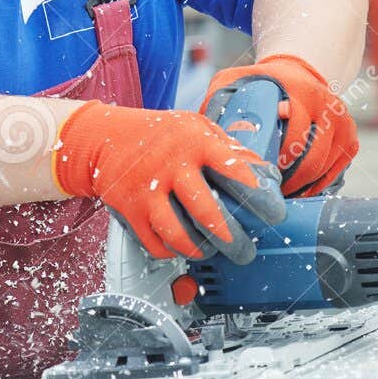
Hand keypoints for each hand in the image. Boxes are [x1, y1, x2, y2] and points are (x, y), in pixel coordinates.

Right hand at [51, 102, 284, 261]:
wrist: (105, 137)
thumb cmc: (159, 133)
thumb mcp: (194, 125)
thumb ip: (227, 146)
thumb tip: (263, 168)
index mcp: (194, 143)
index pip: (231, 168)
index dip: (255, 191)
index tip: (272, 210)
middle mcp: (172, 166)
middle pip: (206, 210)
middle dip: (231, 237)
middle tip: (245, 250)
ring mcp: (149, 189)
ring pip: (177, 233)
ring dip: (199, 250)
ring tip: (210, 253)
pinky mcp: (130, 208)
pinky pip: (153, 241)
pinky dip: (170, 251)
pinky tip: (181, 248)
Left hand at [202, 54, 357, 197]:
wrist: (299, 70)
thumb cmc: (261, 80)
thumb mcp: (235, 79)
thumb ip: (217, 99)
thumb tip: (199, 134)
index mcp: (301, 91)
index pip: (294, 137)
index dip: (276, 164)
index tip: (257, 180)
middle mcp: (328, 104)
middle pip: (311, 159)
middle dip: (289, 183)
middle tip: (267, 196)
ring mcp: (344, 122)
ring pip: (324, 169)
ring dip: (302, 189)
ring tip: (279, 198)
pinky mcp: (351, 138)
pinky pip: (336, 172)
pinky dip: (317, 186)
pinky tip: (297, 193)